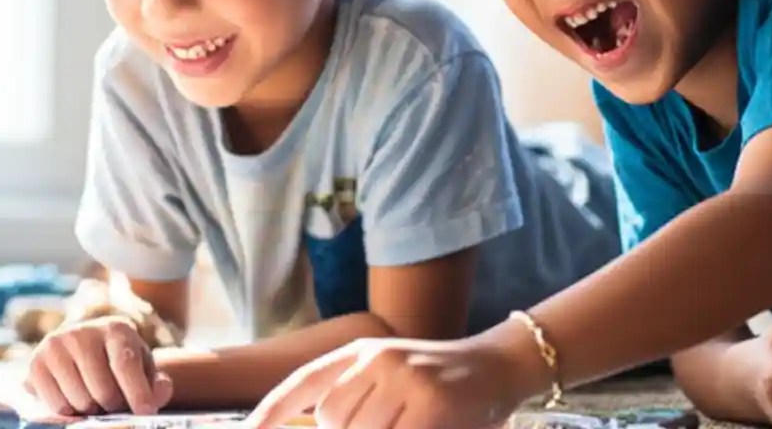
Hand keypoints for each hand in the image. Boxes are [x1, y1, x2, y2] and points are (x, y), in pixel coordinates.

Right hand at [25, 315, 173, 415]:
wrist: (83, 350)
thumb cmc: (119, 363)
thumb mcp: (143, 368)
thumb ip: (157, 384)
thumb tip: (159, 393)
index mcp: (115, 328)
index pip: (125, 363)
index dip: (137, 392)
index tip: (146, 412)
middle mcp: (82, 332)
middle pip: (103, 389)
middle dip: (114, 406)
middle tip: (117, 405)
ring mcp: (56, 346)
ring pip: (80, 400)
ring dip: (93, 411)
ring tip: (97, 400)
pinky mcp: (36, 364)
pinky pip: (57, 406)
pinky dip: (71, 413)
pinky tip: (77, 399)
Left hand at [246, 335, 530, 428]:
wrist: (499, 366)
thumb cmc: (440, 384)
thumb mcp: (391, 378)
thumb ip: (354, 400)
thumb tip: (322, 424)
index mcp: (362, 351)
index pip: (305, 382)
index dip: (271, 411)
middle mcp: (379, 359)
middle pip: (333, 421)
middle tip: (392, 421)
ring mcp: (406, 380)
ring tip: (412, 421)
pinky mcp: (430, 406)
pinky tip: (424, 425)